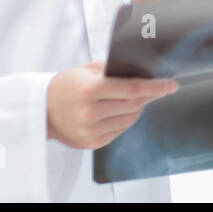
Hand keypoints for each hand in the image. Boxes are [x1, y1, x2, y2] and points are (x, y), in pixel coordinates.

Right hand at [46, 61, 177, 148]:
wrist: (41, 111)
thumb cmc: (65, 85)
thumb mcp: (87, 69)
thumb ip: (113, 69)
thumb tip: (142, 69)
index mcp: (90, 90)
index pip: (132, 89)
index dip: (155, 87)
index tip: (171, 85)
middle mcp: (90, 113)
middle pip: (134, 105)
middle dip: (149, 95)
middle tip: (159, 87)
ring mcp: (91, 130)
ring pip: (130, 119)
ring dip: (138, 108)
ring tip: (137, 97)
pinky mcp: (92, 143)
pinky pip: (120, 130)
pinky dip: (126, 119)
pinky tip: (121, 110)